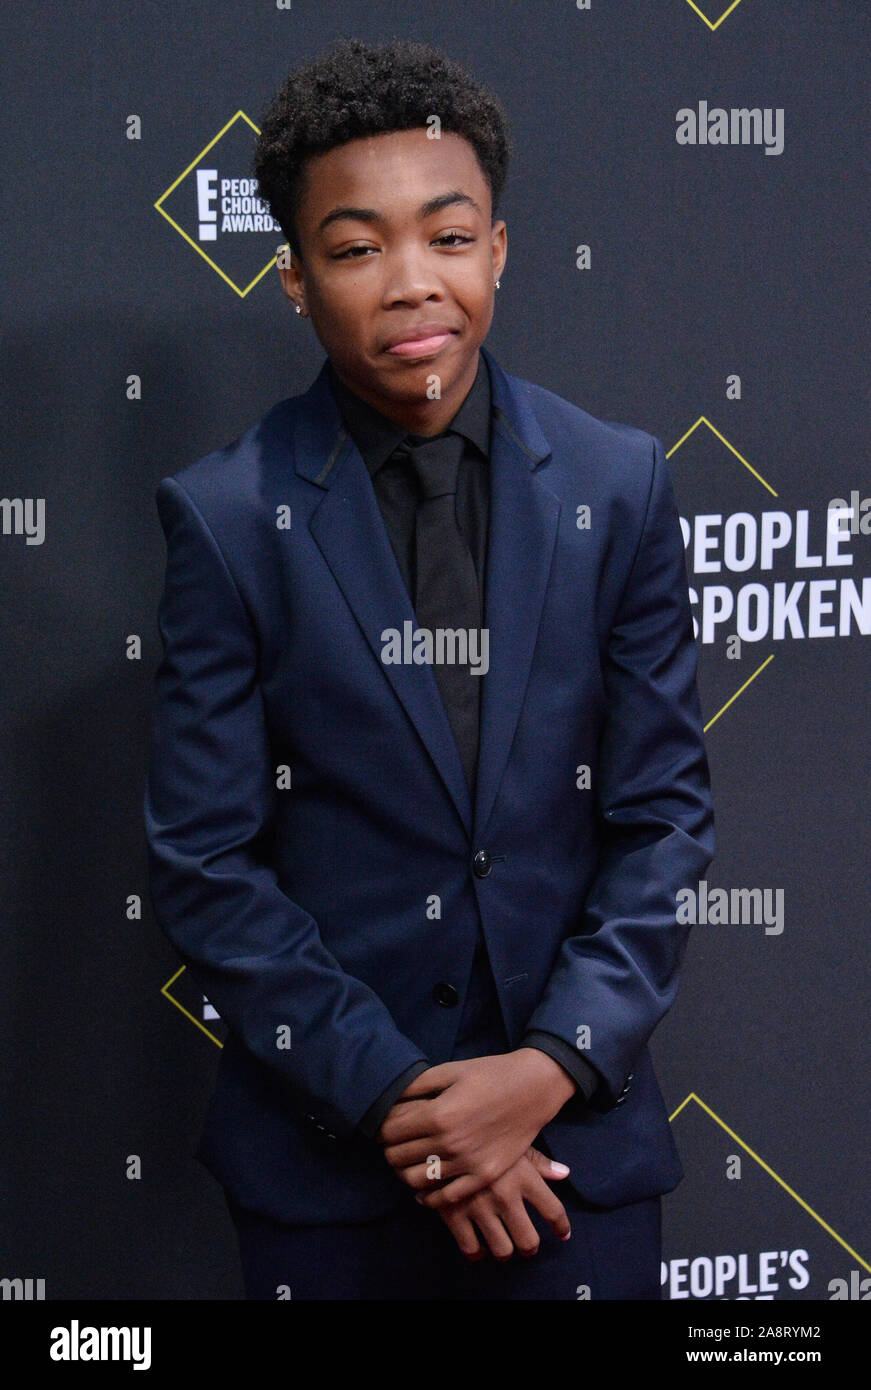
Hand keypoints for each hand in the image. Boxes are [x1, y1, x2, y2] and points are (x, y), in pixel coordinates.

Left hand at [377, 1049, 576, 1203]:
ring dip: (405, 1172)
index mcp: (438, 1114)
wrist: (533, 1088)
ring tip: (409, 1162)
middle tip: (395, 1143)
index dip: (381, 1129)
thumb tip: (389, 1098)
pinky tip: (426, 1186)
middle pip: (398, 1158)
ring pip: (416, 1181)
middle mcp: (450, 1143)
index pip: (389, 1132)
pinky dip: (429, 1196)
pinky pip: (445, 1198)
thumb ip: (416, 1085)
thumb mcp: (451, 1070)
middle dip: (389, 1150)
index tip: (384, 1126)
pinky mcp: (483, 1176)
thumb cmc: (490, 1074)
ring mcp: (467, 1163)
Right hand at [432, 1144, 571, 1260]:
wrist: (436, 1128)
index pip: (553, 1211)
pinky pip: (471, 1248)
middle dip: (530, 1246)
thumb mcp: (511, 1140)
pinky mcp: (454, 1214)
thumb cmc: (480, 1132)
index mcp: (523, 1176)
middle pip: (528, 1240)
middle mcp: (504, 1195)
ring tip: (504, 1247)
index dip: (561, 1227)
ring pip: (502, 1249)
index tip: (563, 1234)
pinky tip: (479, 1247)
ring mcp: (479, 1207)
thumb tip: (564, 1173)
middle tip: (528, 1245)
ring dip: (505, 1251)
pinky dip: (477, 1252)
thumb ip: (538, 1161)